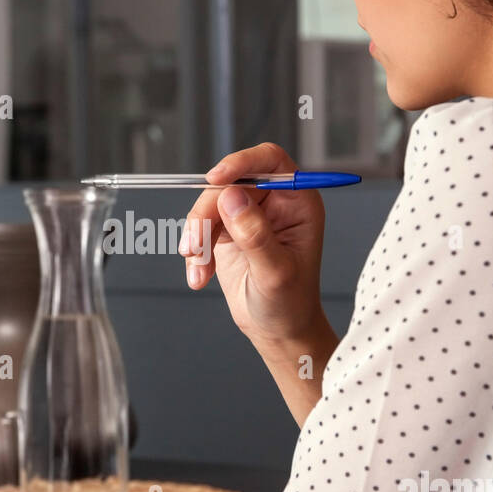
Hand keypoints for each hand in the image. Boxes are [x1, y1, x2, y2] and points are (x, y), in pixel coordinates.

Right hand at [178, 142, 327, 345]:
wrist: (276, 330)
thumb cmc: (290, 304)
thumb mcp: (275, 272)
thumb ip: (255, 234)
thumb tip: (232, 197)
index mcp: (297, 202)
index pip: (271, 161)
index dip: (242, 162)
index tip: (216, 178)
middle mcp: (273, 203)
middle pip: (229, 183)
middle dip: (207, 213)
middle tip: (195, 244)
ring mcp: (247, 216)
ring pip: (209, 205)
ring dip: (197, 237)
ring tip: (198, 268)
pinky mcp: (226, 232)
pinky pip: (200, 228)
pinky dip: (195, 252)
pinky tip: (200, 276)